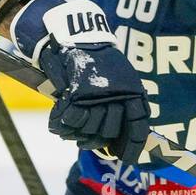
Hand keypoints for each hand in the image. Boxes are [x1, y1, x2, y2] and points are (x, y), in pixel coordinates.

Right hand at [11, 0, 150, 161]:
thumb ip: (124, 103)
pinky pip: (70, 121)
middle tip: (86, 139)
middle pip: (107, 132)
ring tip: (71, 130)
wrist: (77, 37)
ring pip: (88, 130)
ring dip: (77, 134)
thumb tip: (115, 136)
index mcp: (133, 93)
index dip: (130, 147)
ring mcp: (98, 96)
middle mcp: (118, 96)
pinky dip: (62, 124)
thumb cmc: (97, 60)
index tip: (123, 158)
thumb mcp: (121, 77)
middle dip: (95, 140)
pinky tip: (58, 121)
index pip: (137, 129)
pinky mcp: (76, 94)